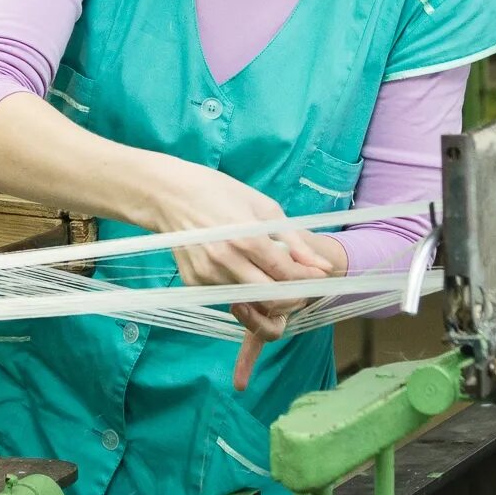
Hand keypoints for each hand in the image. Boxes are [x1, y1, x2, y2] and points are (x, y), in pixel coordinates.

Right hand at [142, 159, 344, 388]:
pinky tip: (237, 268)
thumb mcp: (265, 208)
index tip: (316, 276)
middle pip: (270, 299)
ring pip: (249, 300)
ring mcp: (208, 275)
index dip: (307, 279)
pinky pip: (225, 295)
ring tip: (265, 272)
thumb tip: (323, 267)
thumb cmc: (222, 194)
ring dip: (263, 293)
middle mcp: (227, 262)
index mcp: (249, 240)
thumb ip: (295, 241)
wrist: (171, 196)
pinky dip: (238, 287)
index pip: (287, 275)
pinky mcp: (194, 283)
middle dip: (290, 297)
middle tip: (296, 286)